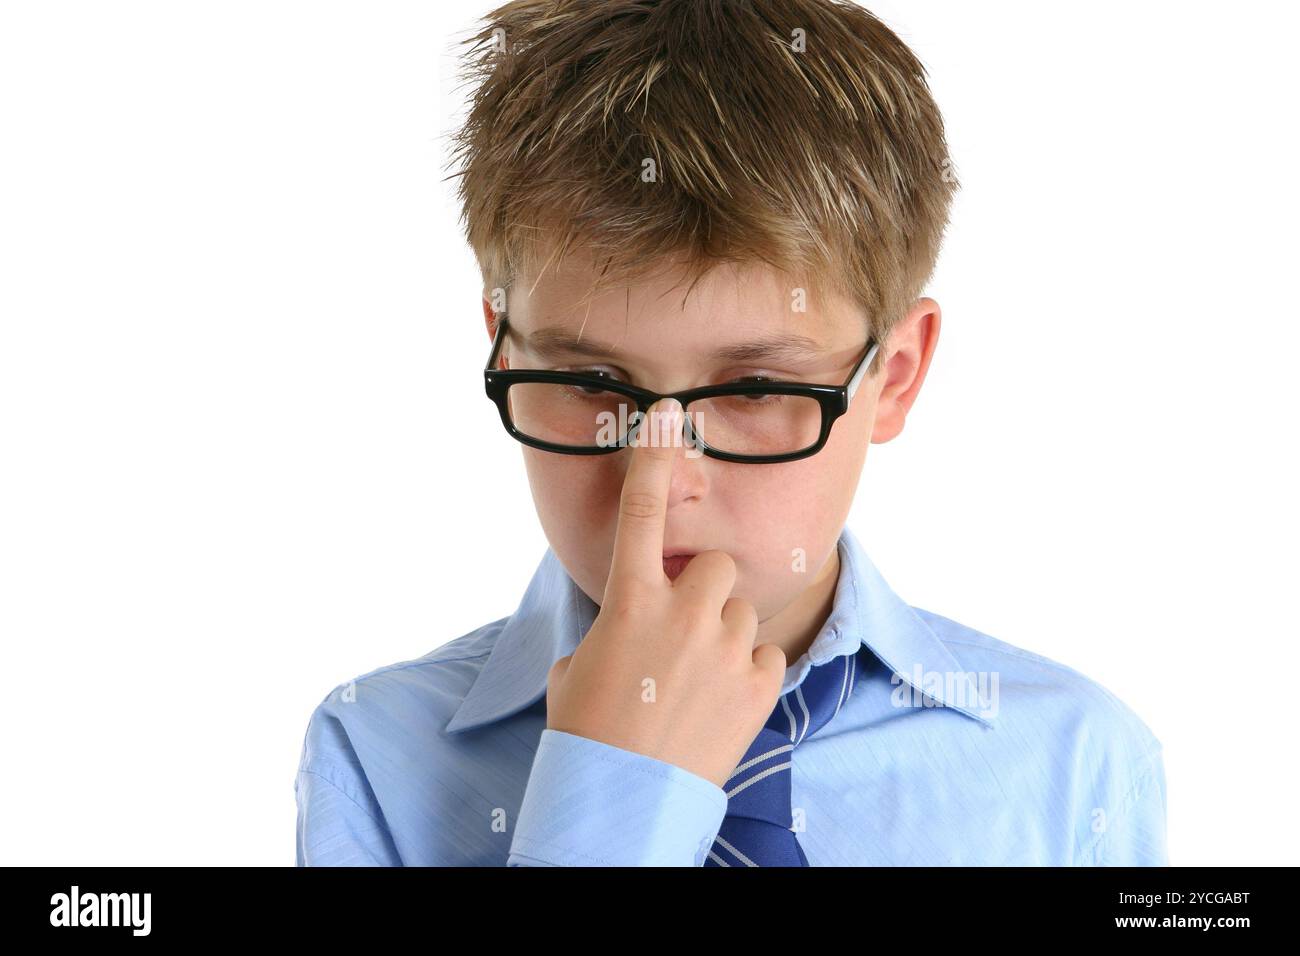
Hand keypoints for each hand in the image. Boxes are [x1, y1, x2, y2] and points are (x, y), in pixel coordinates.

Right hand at [544, 397, 787, 789]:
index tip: (666, 418)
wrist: (622, 801)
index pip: (642, 513)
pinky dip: (746, 674)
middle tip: (683, 632)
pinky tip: (719, 704)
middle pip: (715, 566)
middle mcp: (682, 613)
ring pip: (740, 613)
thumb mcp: (581, 667)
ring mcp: (724, 648)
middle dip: (703, 591)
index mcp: (630, 602)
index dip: (654, 460)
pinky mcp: (758, 684)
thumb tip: (634, 626)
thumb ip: (615, 628)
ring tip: (696, 683)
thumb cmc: (588, 731)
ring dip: (723, 637)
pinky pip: (763, 656)